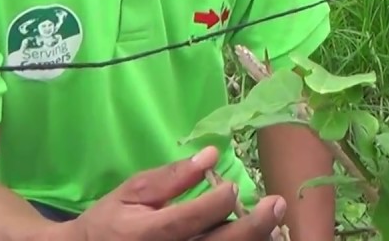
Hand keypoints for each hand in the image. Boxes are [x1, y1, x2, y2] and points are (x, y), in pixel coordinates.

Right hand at [60, 146, 287, 240]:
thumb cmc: (110, 222)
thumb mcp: (132, 193)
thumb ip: (172, 177)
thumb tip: (211, 155)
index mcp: (146, 233)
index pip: (188, 219)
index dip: (217, 202)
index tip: (231, 186)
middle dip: (254, 225)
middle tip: (277, 203)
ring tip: (274, 225)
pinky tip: (258, 239)